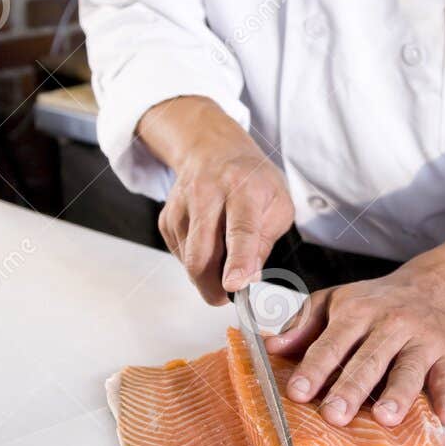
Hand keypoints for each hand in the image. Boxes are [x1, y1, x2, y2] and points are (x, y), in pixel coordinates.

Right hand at [137, 96, 293, 304]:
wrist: (213, 150)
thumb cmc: (252, 179)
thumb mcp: (278, 204)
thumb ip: (265, 241)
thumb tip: (249, 277)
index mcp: (244, 189)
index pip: (241, 230)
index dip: (239, 261)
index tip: (235, 285)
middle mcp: (208, 194)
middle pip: (202, 254)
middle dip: (213, 286)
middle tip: (227, 295)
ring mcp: (182, 206)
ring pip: (188, 260)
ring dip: (206, 274)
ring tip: (223, 254)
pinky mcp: (167, 218)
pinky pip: (180, 255)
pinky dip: (196, 259)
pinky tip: (208, 240)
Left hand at [265, 262, 444, 428]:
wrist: (441, 285)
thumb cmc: (382, 301)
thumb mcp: (339, 300)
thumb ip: (305, 323)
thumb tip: (272, 347)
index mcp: (358, 312)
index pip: (332, 343)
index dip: (314, 368)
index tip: (298, 392)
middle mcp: (391, 325)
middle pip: (369, 360)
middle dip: (351, 388)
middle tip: (334, 415)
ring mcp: (423, 340)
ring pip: (409, 369)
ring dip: (398, 393)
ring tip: (385, 417)